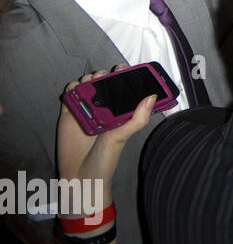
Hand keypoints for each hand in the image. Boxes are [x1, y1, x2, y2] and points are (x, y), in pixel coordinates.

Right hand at [57, 66, 156, 243]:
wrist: (80, 176)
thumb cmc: (106, 159)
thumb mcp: (122, 137)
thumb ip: (136, 118)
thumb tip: (152, 96)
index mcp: (119, 111)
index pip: (123, 88)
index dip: (124, 75)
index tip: (123, 67)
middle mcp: (103, 108)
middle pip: (102, 82)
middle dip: (103, 74)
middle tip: (103, 75)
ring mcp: (86, 110)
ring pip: (86, 85)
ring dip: (87, 79)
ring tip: (90, 83)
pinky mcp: (69, 114)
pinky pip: (70, 95)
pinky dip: (72, 89)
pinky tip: (76, 91)